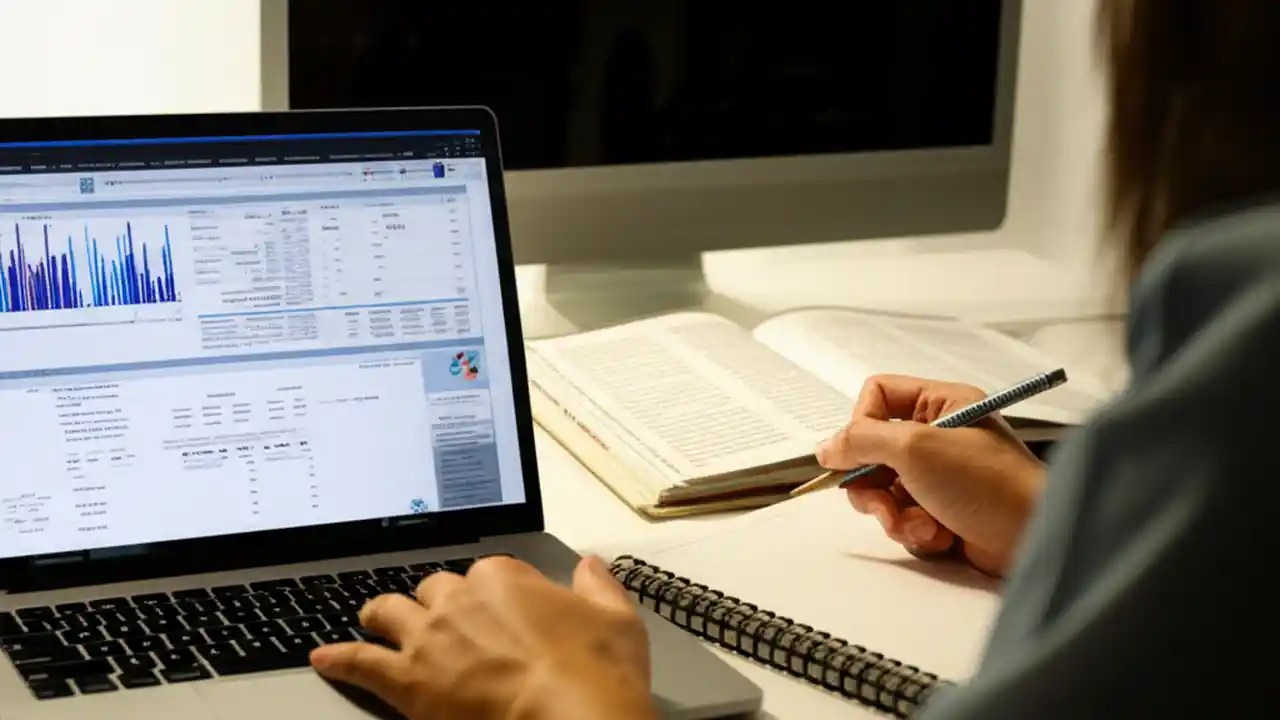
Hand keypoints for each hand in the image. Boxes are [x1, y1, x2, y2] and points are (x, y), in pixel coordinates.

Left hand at [309, 555, 657, 719]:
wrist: (569, 718)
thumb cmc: (595, 673)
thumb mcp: (617, 618)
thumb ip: (599, 586)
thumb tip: (591, 566)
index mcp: (505, 577)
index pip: (485, 571)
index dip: (488, 592)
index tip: (495, 608)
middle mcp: (460, 598)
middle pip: (433, 589)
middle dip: (434, 602)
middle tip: (440, 621)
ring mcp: (430, 639)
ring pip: (389, 613)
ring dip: (382, 615)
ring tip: (373, 620)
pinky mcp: (407, 682)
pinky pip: (359, 662)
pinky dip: (339, 658)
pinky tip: (324, 658)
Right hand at [816, 374, 1046, 576]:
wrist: (1034, 538)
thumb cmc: (986, 483)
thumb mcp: (915, 448)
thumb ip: (862, 441)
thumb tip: (825, 447)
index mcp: (941, 404)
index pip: (878, 395)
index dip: (861, 424)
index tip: (858, 453)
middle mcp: (939, 435)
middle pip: (873, 450)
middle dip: (874, 484)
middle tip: (884, 502)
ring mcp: (941, 475)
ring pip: (884, 490)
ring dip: (894, 513)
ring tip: (921, 525)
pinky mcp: (943, 511)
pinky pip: (904, 517)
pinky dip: (914, 530)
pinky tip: (940, 536)